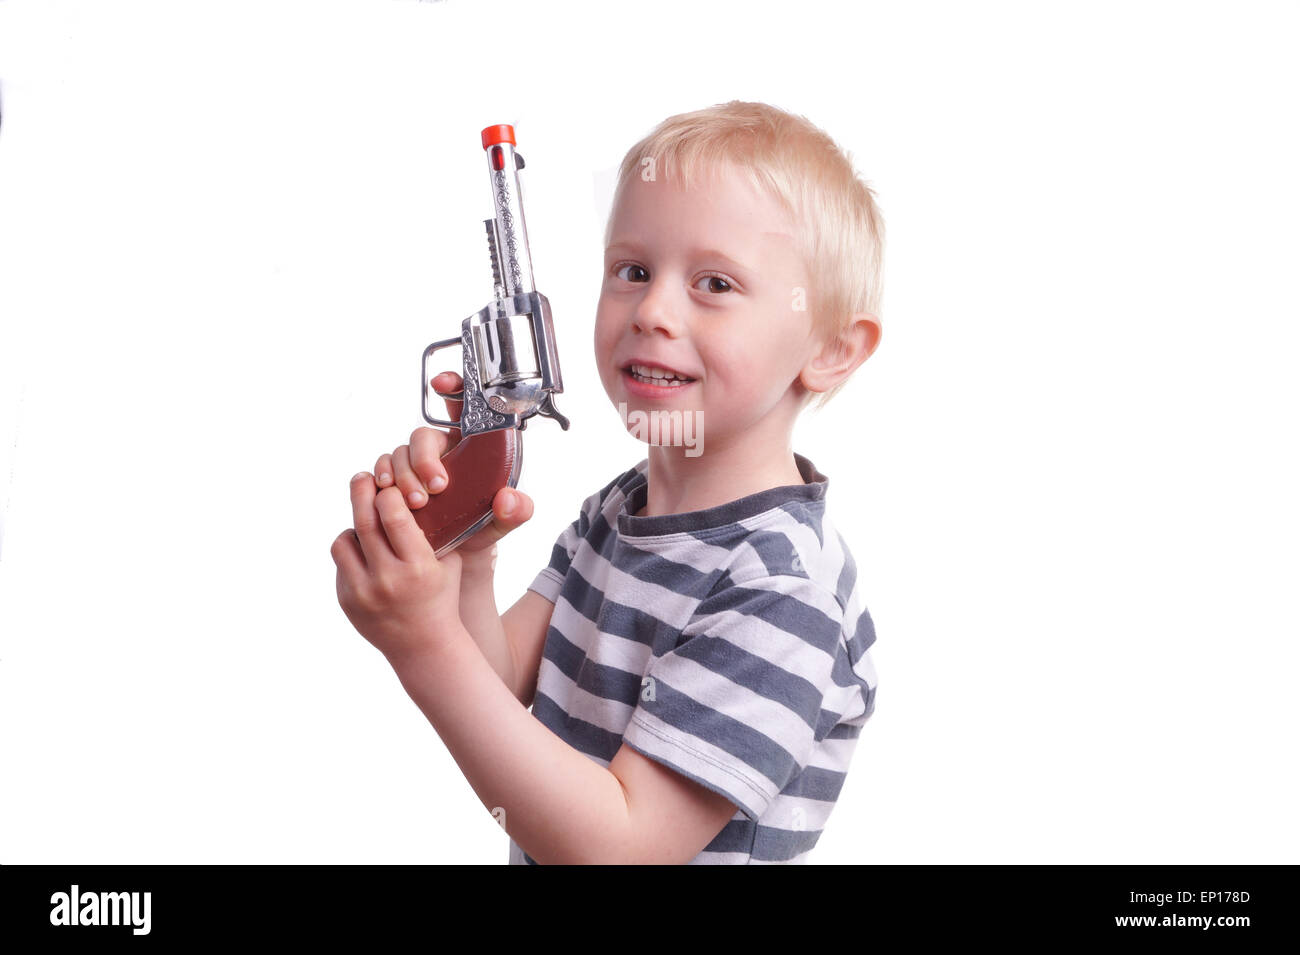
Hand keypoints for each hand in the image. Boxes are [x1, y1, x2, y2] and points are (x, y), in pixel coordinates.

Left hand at [331, 471, 463, 667]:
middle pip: (364, 521)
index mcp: (417, 566)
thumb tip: (413, 488)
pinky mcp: (346, 600)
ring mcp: (363, 592)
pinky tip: (365, 552)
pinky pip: (341, 562)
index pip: (394, 515)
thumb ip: (432, 530)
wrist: (424, 646)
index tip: (390, 485)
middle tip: (362, 477)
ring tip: (366, 525)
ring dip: (354, 527)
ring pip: (344, 541)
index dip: (389, 493)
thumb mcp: (447, 562)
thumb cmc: (440, 595)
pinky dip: (352, 552)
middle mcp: (387, 579)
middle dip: (361, 492)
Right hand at [373, 371, 534, 563]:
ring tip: (418, 503)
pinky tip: (388, 493)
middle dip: (425, 458)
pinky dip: (382, 479)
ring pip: (400, 453)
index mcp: (471, 447)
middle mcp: (440, 450)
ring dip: (405, 475)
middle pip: (423, 436)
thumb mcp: (502, 522)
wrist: (454, 557)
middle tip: (437, 486)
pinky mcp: (393, 481)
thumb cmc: (480, 530)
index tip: (442, 384)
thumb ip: (516, 511)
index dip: (453, 388)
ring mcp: (413, 464)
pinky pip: (381, 469)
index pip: (462, 407)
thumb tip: (509, 500)